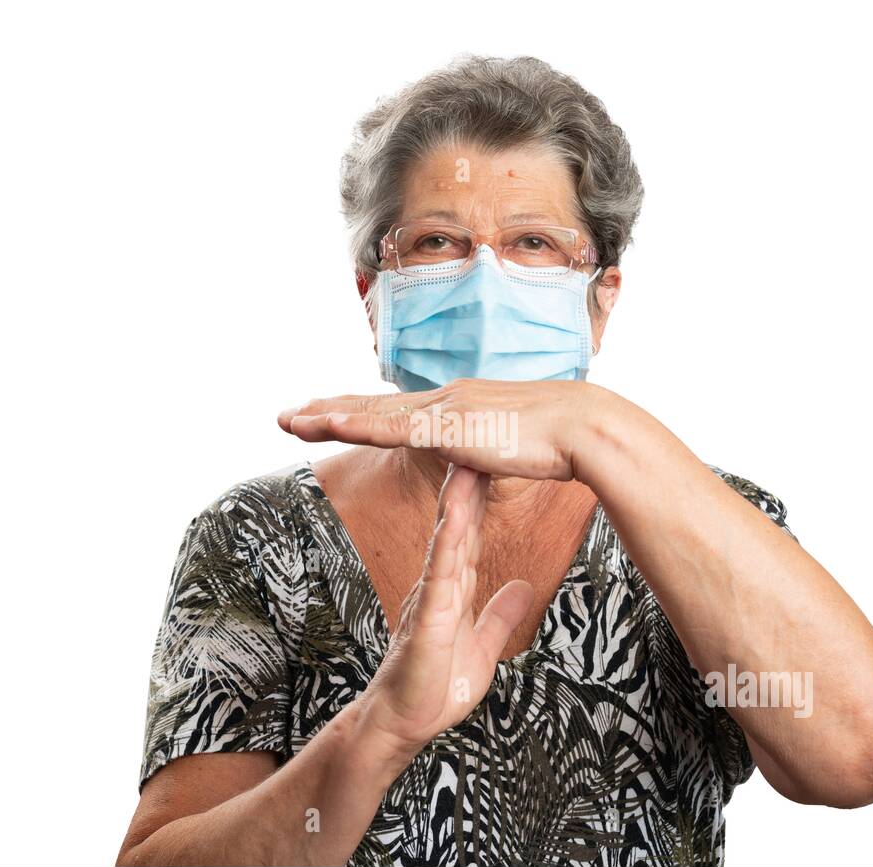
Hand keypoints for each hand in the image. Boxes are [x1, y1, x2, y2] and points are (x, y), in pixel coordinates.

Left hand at [278, 378, 625, 481]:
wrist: (584, 428)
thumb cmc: (562, 440)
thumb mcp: (514, 444)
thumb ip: (491, 449)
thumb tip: (484, 460)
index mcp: (459, 405)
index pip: (397, 410)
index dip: (358, 412)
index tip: (326, 415)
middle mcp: (445, 400)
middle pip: (373, 407)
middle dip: (326, 411)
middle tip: (288, 417)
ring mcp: (445, 411)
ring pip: (372, 415)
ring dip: (326, 417)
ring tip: (289, 422)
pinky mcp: (450, 429)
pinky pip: (393, 429)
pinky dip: (356, 425)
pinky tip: (326, 423)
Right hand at [358, 463, 534, 752]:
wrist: (403, 724)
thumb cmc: (433, 688)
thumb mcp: (483, 647)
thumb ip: (500, 616)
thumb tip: (525, 589)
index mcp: (453, 585)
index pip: (471, 529)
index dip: (483, 492)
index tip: (498, 457)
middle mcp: (440, 581)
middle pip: (458, 520)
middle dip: (469, 479)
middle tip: (481, 438)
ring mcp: (432, 595)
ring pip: (447, 537)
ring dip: (458, 499)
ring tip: (468, 458)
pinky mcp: (429, 616)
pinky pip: (440, 573)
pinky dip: (448, 542)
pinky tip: (457, 517)